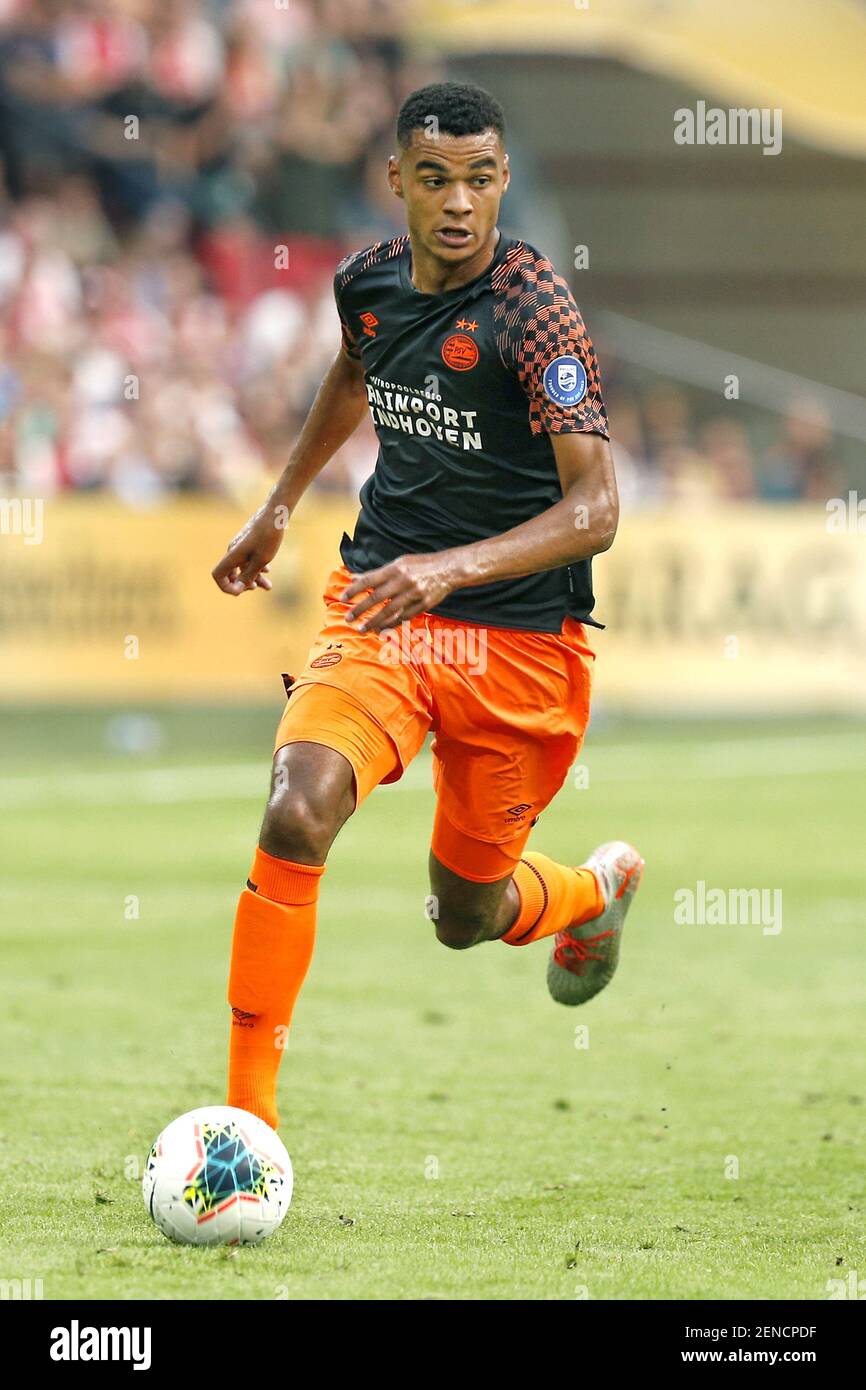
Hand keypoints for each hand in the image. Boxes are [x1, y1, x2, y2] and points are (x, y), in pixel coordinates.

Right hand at [211, 508, 282, 595]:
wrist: (274, 514)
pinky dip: (256, 567)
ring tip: (268, 586)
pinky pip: (247, 559)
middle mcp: (232, 550)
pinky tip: (267, 571)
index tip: (240, 592)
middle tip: (258, 588)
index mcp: (232, 555)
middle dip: (244, 584)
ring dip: (254, 578)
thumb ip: (248, 576)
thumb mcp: (260, 561)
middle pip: (231, 574)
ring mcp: (239, 546)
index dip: (226, 587)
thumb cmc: (268, 537)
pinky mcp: (247, 542)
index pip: (218, 575)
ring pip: (242, 567)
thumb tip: (238, 590)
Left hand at [340, 552, 461, 632]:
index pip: (369, 580)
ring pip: (390, 611)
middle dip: (360, 609)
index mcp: (396, 569)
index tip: (342, 598)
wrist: (449, 569)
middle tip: (348, 618)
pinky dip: (391, 624)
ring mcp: (414, 594)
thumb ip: (376, 573)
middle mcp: (404, 581)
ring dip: (374, 621)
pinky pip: (404, 617)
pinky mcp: (424, 605)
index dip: (354, 590)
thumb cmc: (420, 565)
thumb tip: (354, 579)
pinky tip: (381, 629)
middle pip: (377, 597)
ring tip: (361, 629)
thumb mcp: (398, 564)